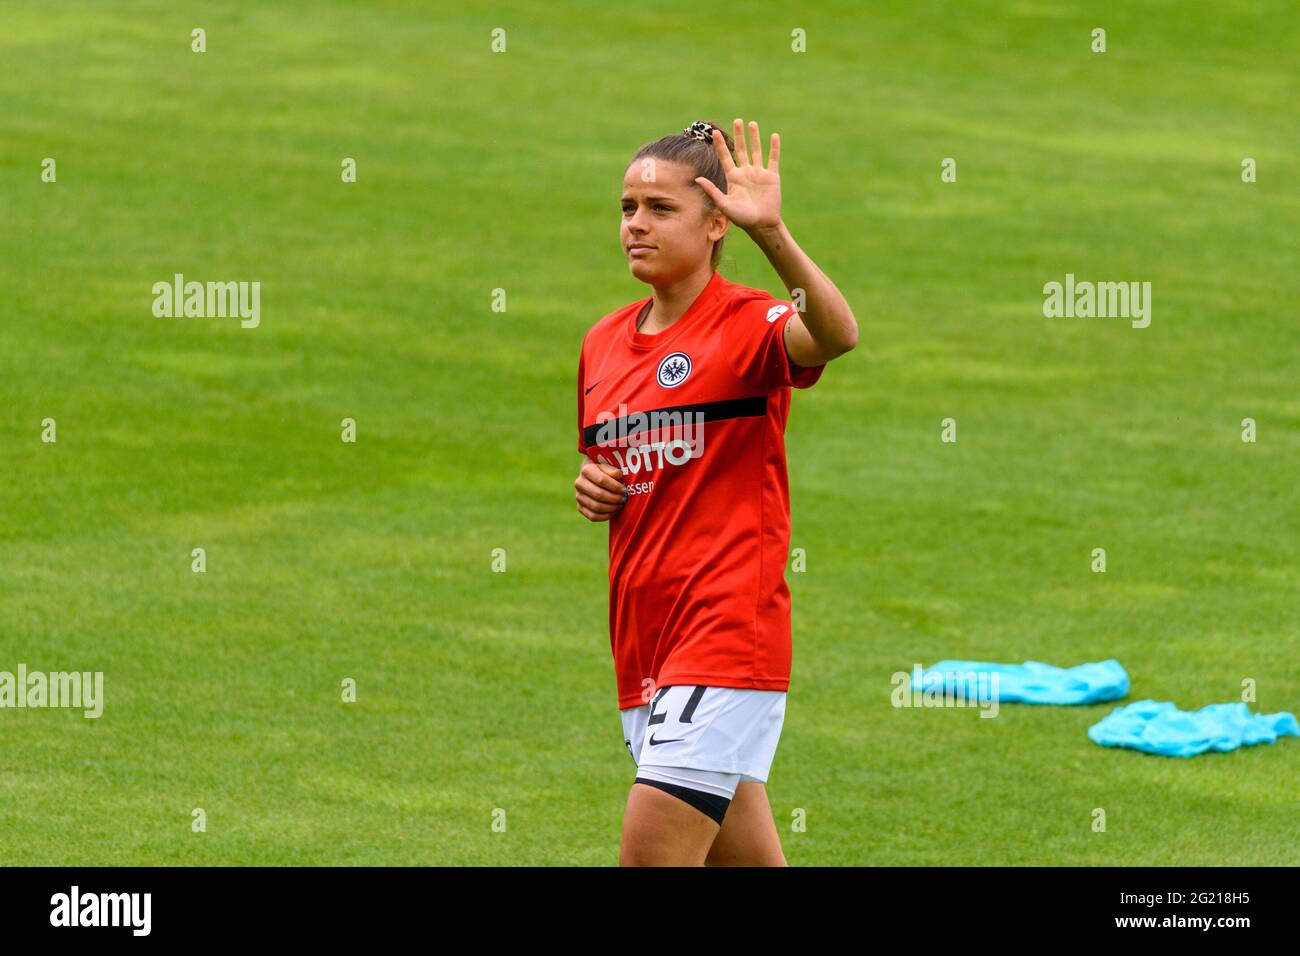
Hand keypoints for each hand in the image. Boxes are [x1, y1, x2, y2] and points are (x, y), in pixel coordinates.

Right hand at [575, 459, 626, 521]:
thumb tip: (618, 475)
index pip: (602, 480)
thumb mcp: (609, 465)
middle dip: (614, 498)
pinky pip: (593, 516)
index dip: (615, 486)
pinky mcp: (580, 507)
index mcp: (586, 469)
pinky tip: (614, 512)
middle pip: (599, 494)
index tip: (624, 489)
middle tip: (624, 499)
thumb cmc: (605, 471)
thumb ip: (613, 470)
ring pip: (596, 507)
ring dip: (611, 508)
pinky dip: (605, 516)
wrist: (594, 478)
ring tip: (620, 505)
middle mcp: (579, 483)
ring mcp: (579, 496)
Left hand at [694, 118, 781, 233]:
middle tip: (737, 121)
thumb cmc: (742, 218)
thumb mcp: (724, 204)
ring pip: (756, 151)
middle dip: (739, 136)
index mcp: (733, 178)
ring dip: (754, 137)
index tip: (715, 132)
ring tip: (752, 123)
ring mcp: (759, 174)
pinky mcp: (772, 177)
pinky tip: (774, 136)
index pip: (725, 157)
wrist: (761, 225)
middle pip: (741, 150)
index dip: (720, 145)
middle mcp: (746, 173)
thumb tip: (697, 179)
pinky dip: (774, 148)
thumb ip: (712, 191)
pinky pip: (773, 159)